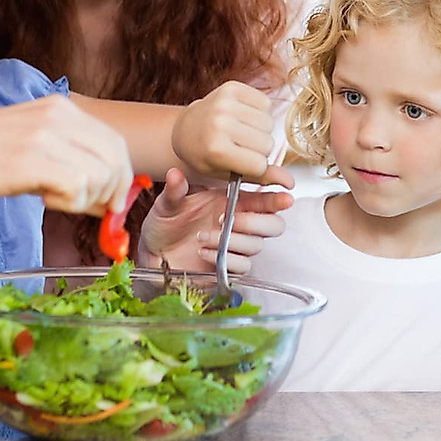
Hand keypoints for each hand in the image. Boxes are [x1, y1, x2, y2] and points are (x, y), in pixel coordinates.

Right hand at [0, 95, 133, 216]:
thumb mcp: (29, 144)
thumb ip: (67, 160)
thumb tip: (106, 195)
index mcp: (60, 108)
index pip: (114, 142)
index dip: (121, 178)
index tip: (111, 204)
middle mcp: (58, 115)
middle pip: (116, 159)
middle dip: (112, 193)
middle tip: (92, 213)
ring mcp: (45, 135)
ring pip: (100, 175)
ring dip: (85, 199)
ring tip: (52, 198)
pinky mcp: (30, 160)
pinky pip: (77, 186)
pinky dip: (68, 203)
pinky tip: (42, 199)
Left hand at [138, 168, 292, 273]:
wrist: (154, 253)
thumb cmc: (165, 223)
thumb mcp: (167, 203)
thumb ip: (175, 190)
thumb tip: (175, 173)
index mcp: (232, 201)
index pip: (265, 199)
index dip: (278, 197)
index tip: (287, 194)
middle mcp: (239, 222)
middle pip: (274, 225)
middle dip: (256, 222)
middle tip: (230, 219)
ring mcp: (236, 245)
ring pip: (257, 245)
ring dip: (232, 240)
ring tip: (203, 236)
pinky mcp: (230, 266)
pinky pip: (243, 265)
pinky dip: (225, 258)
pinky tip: (204, 251)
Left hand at [171, 81, 293, 185]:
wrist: (186, 128)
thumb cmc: (206, 155)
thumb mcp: (228, 173)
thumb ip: (261, 177)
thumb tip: (291, 182)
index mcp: (216, 149)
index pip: (260, 164)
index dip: (255, 166)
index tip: (241, 163)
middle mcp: (220, 123)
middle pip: (267, 143)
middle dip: (259, 149)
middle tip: (240, 147)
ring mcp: (225, 102)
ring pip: (269, 123)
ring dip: (260, 130)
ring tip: (242, 132)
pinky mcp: (232, 87)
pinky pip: (265, 103)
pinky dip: (260, 112)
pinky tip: (244, 117)